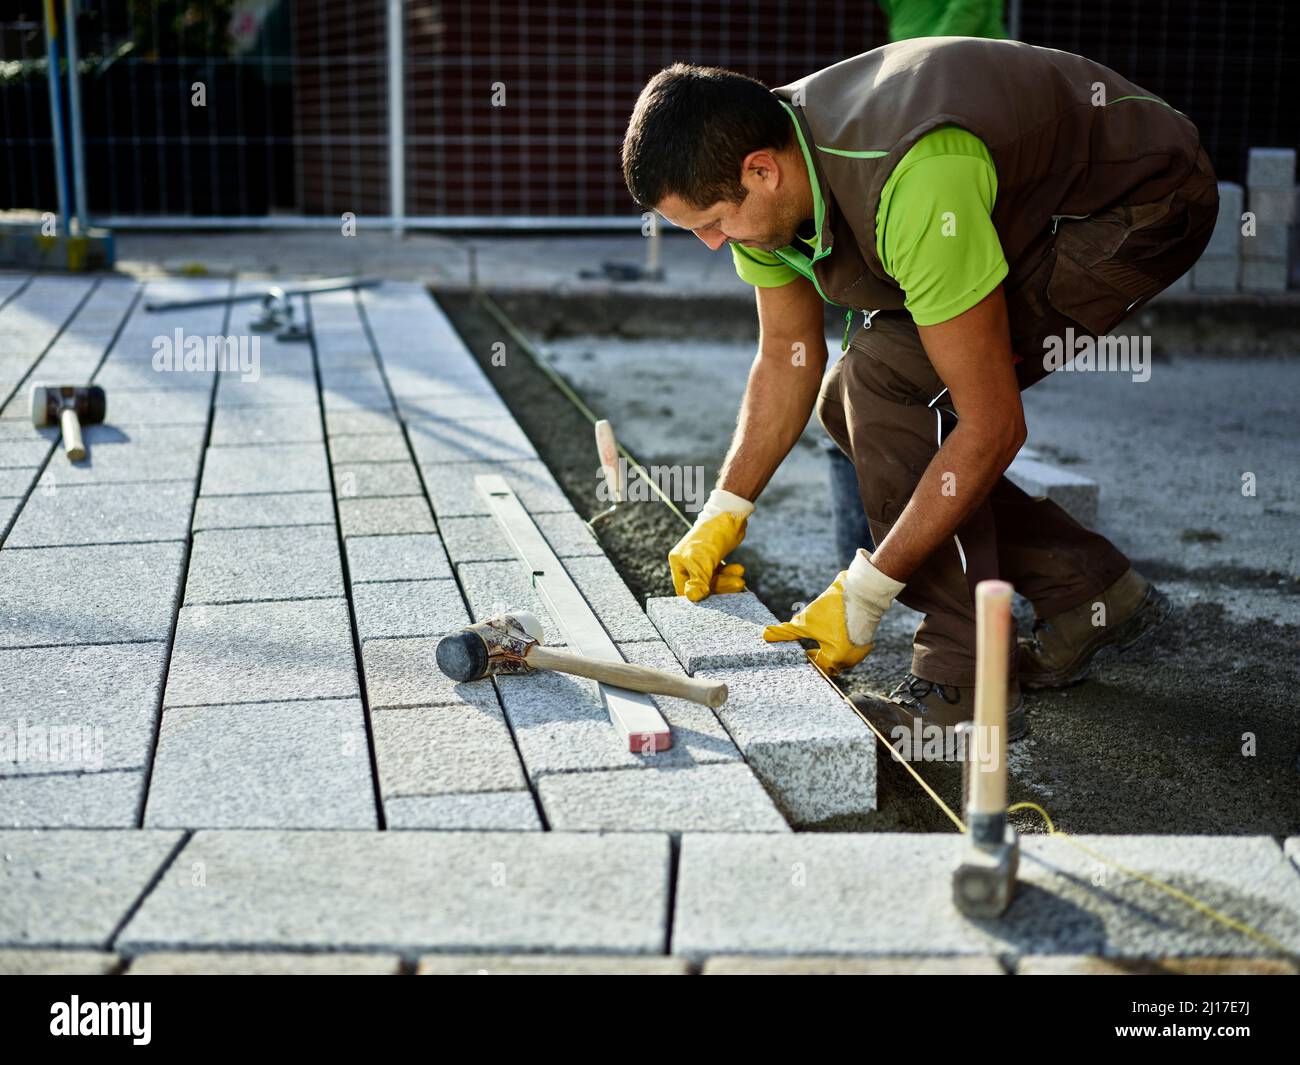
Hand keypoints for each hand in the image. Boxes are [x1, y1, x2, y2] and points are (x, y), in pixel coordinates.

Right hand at [669, 489, 752, 601]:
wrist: (730, 513)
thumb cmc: (712, 534)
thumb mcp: (703, 559)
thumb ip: (698, 579)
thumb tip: (694, 598)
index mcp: (678, 562)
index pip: (684, 589)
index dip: (698, 596)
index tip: (713, 599)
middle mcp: (687, 562)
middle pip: (701, 585)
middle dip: (720, 587)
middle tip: (738, 584)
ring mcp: (701, 561)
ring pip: (713, 581)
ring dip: (728, 581)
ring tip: (741, 578)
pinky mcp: (714, 559)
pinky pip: (721, 574)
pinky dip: (730, 574)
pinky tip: (739, 570)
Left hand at [764, 550, 905, 673]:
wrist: (862, 591)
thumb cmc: (834, 608)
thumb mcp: (806, 621)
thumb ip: (786, 632)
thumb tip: (765, 635)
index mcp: (836, 659)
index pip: (816, 668)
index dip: (806, 660)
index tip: (798, 652)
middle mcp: (850, 660)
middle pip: (829, 664)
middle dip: (817, 657)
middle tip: (805, 647)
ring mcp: (860, 651)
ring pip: (839, 657)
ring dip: (828, 651)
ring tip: (819, 640)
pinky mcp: (866, 641)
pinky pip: (849, 649)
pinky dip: (839, 644)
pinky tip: (832, 633)